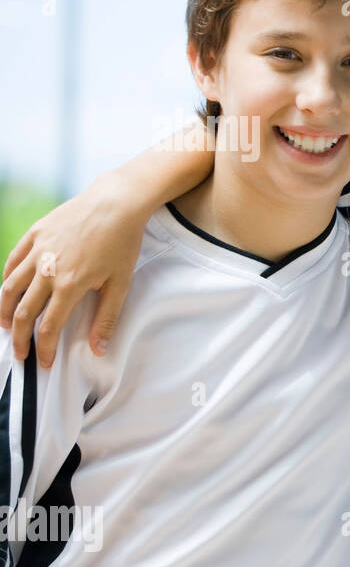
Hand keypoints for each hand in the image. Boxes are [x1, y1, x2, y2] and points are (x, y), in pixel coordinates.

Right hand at [1, 173, 147, 366]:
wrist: (115, 203)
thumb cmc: (122, 243)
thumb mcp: (120, 284)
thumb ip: (107, 319)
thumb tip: (98, 349)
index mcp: (70, 285)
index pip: (48, 327)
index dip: (43, 349)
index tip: (43, 363)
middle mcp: (48, 269)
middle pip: (23, 312)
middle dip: (18, 338)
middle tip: (19, 353)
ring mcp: (38, 250)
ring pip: (9, 287)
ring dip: (5, 311)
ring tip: (6, 326)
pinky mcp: (34, 235)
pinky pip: (12, 262)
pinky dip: (7, 280)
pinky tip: (8, 291)